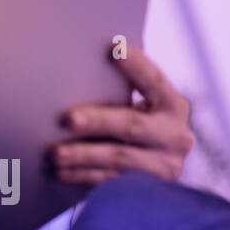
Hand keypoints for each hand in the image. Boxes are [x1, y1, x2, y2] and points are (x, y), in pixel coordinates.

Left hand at [51, 44, 194, 184]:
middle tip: (66, 119)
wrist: (156, 168)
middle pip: (131, 126)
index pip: (155, 81)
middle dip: (97, 122)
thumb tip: (111, 40)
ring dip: (83, 155)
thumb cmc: (139, 121)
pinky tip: (60, 172)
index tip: (113, 47)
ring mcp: (164, 166)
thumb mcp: (143, 101)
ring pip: (119, 158)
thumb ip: (132, 77)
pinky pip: (110, 182)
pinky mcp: (147, 188)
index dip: (137, 66)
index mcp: (173, 105)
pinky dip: (82, 176)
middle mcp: (175, 136)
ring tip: (54, 153)